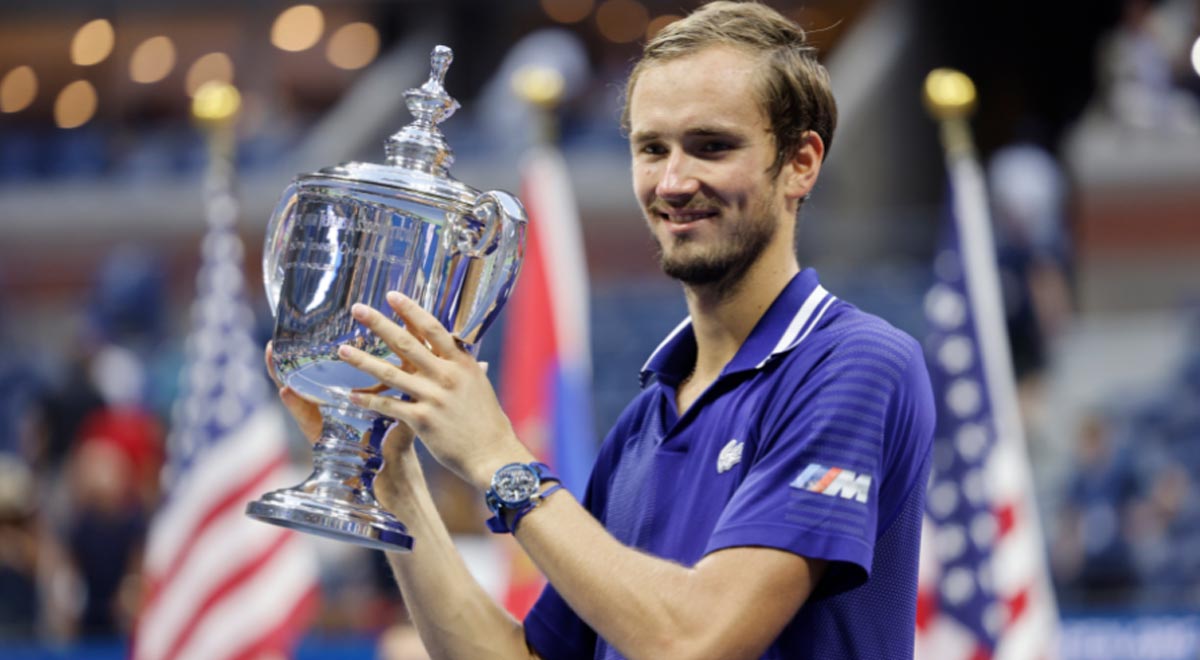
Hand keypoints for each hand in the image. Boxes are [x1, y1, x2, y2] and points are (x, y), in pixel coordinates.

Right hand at [264, 342, 418, 505]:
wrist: (395, 493)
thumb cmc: (401, 455)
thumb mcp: (406, 420)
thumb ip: (410, 397)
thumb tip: (427, 370)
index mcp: (359, 402)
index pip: (343, 371)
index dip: (335, 348)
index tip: (326, 328)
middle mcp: (338, 410)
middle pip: (315, 378)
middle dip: (301, 356)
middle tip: (283, 337)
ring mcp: (327, 425)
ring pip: (305, 395)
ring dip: (287, 374)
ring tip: (273, 354)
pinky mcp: (323, 442)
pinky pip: (307, 422)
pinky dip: (296, 406)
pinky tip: (285, 390)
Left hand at [336, 291, 531, 489]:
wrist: (493, 453)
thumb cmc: (488, 421)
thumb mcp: (479, 385)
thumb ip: (464, 367)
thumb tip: (461, 352)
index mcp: (461, 363)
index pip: (432, 328)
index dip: (411, 310)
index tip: (392, 296)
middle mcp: (446, 376)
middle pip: (406, 343)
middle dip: (379, 324)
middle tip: (358, 309)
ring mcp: (433, 397)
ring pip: (390, 373)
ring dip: (363, 360)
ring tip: (342, 350)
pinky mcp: (422, 420)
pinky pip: (388, 406)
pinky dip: (369, 400)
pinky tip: (352, 395)